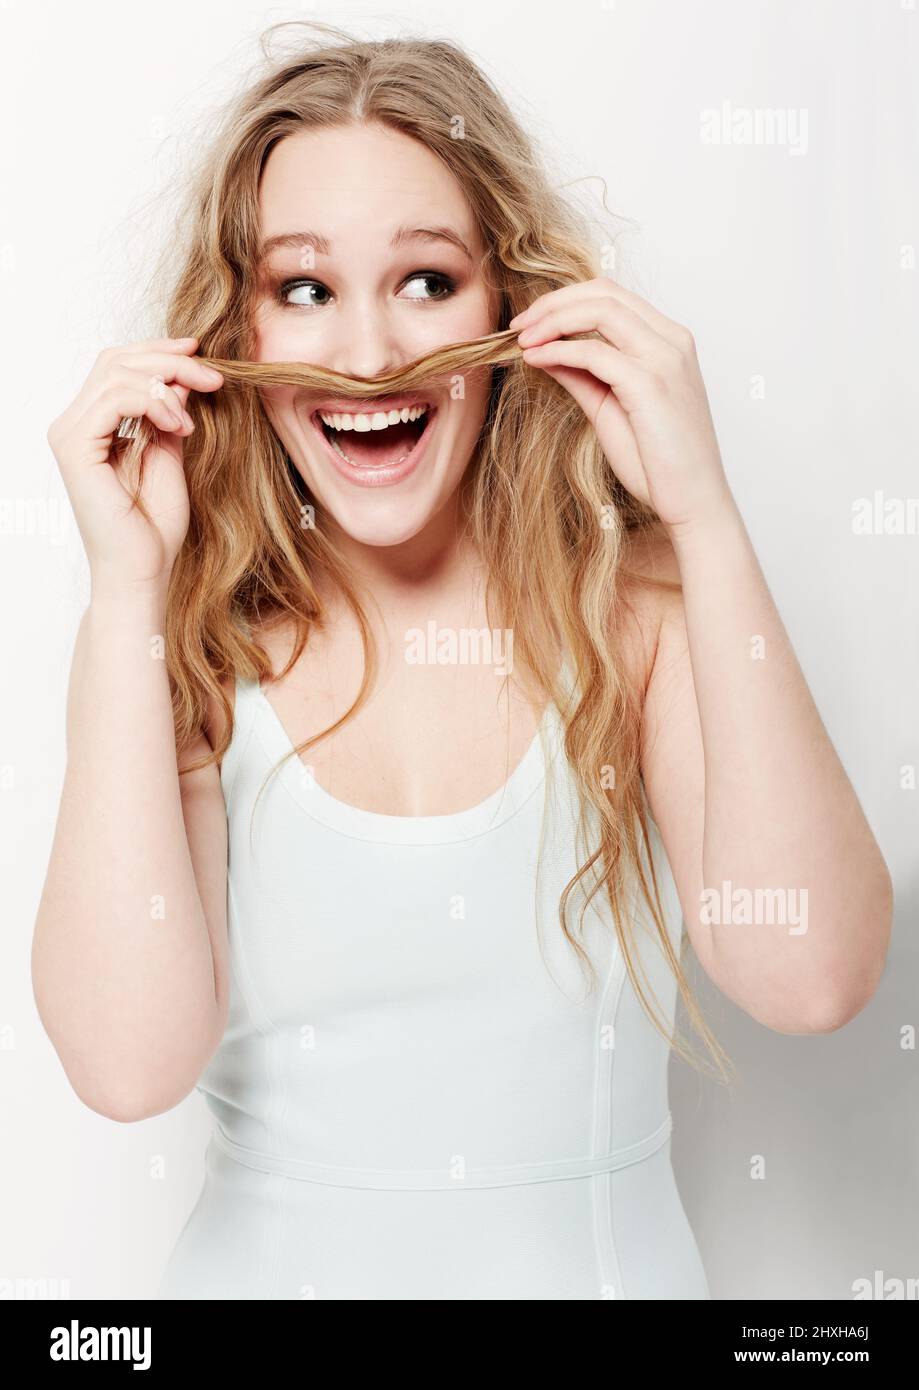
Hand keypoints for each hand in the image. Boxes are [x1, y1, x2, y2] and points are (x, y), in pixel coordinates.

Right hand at [46, 336, 222, 592]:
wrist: (145, 572)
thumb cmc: (155, 528)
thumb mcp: (170, 456)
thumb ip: (169, 415)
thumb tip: (181, 378)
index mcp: (93, 424)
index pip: (119, 365)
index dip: (160, 352)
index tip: (201, 355)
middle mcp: (74, 424)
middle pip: (116, 360)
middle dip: (170, 362)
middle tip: (213, 377)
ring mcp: (71, 435)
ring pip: (116, 373)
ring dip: (167, 386)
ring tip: (193, 422)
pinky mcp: (75, 448)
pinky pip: (114, 399)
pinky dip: (153, 403)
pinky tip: (179, 428)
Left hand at [510, 279, 732, 532]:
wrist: (693, 502)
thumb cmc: (658, 462)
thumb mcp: (610, 408)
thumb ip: (583, 375)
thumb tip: (546, 351)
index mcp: (669, 341)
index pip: (613, 295)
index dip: (565, 300)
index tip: (530, 322)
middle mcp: (672, 340)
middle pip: (604, 292)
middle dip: (553, 302)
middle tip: (518, 325)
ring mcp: (665, 359)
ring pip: (600, 310)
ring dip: (552, 320)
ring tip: (523, 340)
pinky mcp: (650, 384)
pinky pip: (595, 352)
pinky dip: (559, 350)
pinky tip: (536, 360)